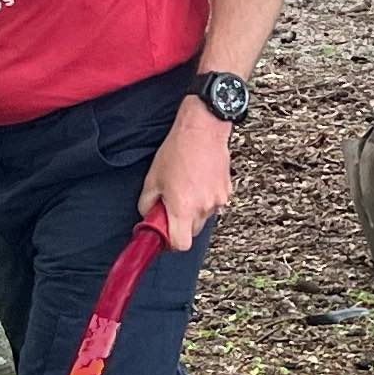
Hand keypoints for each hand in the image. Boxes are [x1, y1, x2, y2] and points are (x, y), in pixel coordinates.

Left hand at [141, 104, 235, 248]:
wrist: (203, 129)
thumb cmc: (178, 150)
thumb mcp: (152, 178)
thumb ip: (147, 203)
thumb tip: (148, 214)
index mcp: (183, 207)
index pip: (181, 244)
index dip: (171, 243)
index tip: (164, 234)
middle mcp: (203, 207)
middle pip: (192, 232)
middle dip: (181, 224)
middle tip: (171, 205)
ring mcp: (218, 200)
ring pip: (203, 217)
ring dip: (193, 209)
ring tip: (185, 186)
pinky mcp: (226, 191)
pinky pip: (213, 204)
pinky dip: (204, 198)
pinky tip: (197, 181)